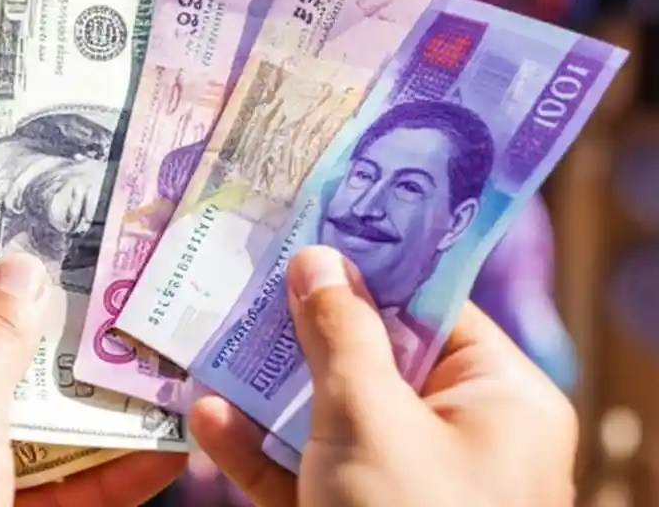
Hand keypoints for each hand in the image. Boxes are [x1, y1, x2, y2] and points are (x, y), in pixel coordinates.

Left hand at [0, 253, 184, 505]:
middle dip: (64, 366)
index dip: (9, 292)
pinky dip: (87, 482)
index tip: (84, 279)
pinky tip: (154, 464)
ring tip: (164, 399)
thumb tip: (20, 265)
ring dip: (89, 425)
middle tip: (138, 341)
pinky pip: (27, 495)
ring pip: (14, 440)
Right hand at [190, 246, 576, 506]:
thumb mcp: (370, 417)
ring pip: (327, 416)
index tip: (307, 222)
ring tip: (207, 336)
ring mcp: (401, 486)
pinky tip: (206, 419)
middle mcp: (456, 438)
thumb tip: (317, 258)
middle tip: (240, 273)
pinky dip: (257, 448)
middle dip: (299, 325)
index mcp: (497, 402)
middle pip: (371, 358)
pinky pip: (304, 471)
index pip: (432, 309)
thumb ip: (339, 333)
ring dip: (265, 386)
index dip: (369, 264)